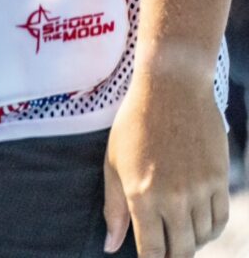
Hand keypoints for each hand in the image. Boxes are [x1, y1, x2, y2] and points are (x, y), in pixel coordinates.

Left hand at [103, 58, 228, 255]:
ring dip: (191, 243)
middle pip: (181, 251)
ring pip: (202, 238)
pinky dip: (210, 230)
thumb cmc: (134, 124)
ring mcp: (199, 190)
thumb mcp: (113, 163)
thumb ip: (114, 208)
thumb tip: (111, 246)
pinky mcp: (218, 180)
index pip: (152, 251)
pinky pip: (219, 219)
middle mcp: (173, 198)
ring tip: (178, 236)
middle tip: (164, 253)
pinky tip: (198, 226)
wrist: (172, 89)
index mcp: (141, 195)